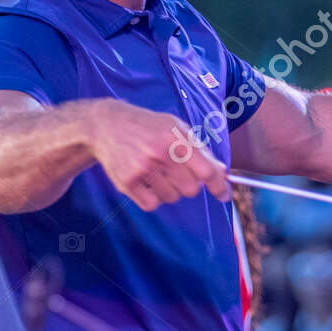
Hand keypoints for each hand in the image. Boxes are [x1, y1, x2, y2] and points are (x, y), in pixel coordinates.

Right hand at [91, 101, 230, 210]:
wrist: (107, 125)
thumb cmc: (148, 127)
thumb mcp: (176, 127)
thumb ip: (200, 149)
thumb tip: (221, 173)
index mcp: (176, 138)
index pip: (206, 171)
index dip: (218, 186)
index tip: (224, 195)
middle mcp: (159, 153)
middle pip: (191, 189)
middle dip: (190, 184)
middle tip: (178, 172)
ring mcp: (141, 169)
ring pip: (172, 198)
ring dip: (170, 189)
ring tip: (158, 172)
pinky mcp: (127, 182)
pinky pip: (152, 204)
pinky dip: (154, 198)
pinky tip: (147, 182)